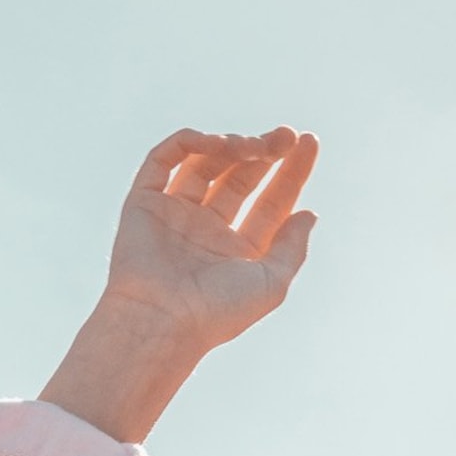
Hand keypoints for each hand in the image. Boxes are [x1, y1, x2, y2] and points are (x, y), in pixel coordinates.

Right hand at [101, 126, 318, 351]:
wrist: (163, 319)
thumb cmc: (219, 312)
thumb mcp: (272, 282)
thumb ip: (293, 247)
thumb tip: (310, 214)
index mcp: (240, 250)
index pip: (271, 202)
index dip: (292, 171)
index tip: (308, 141)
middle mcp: (209, 229)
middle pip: (242, 177)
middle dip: (265, 151)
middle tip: (285, 136)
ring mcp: (177, 213)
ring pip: (207, 163)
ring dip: (232, 145)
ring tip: (253, 145)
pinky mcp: (145, 201)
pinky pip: (165, 159)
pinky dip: (189, 142)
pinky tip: (216, 143)